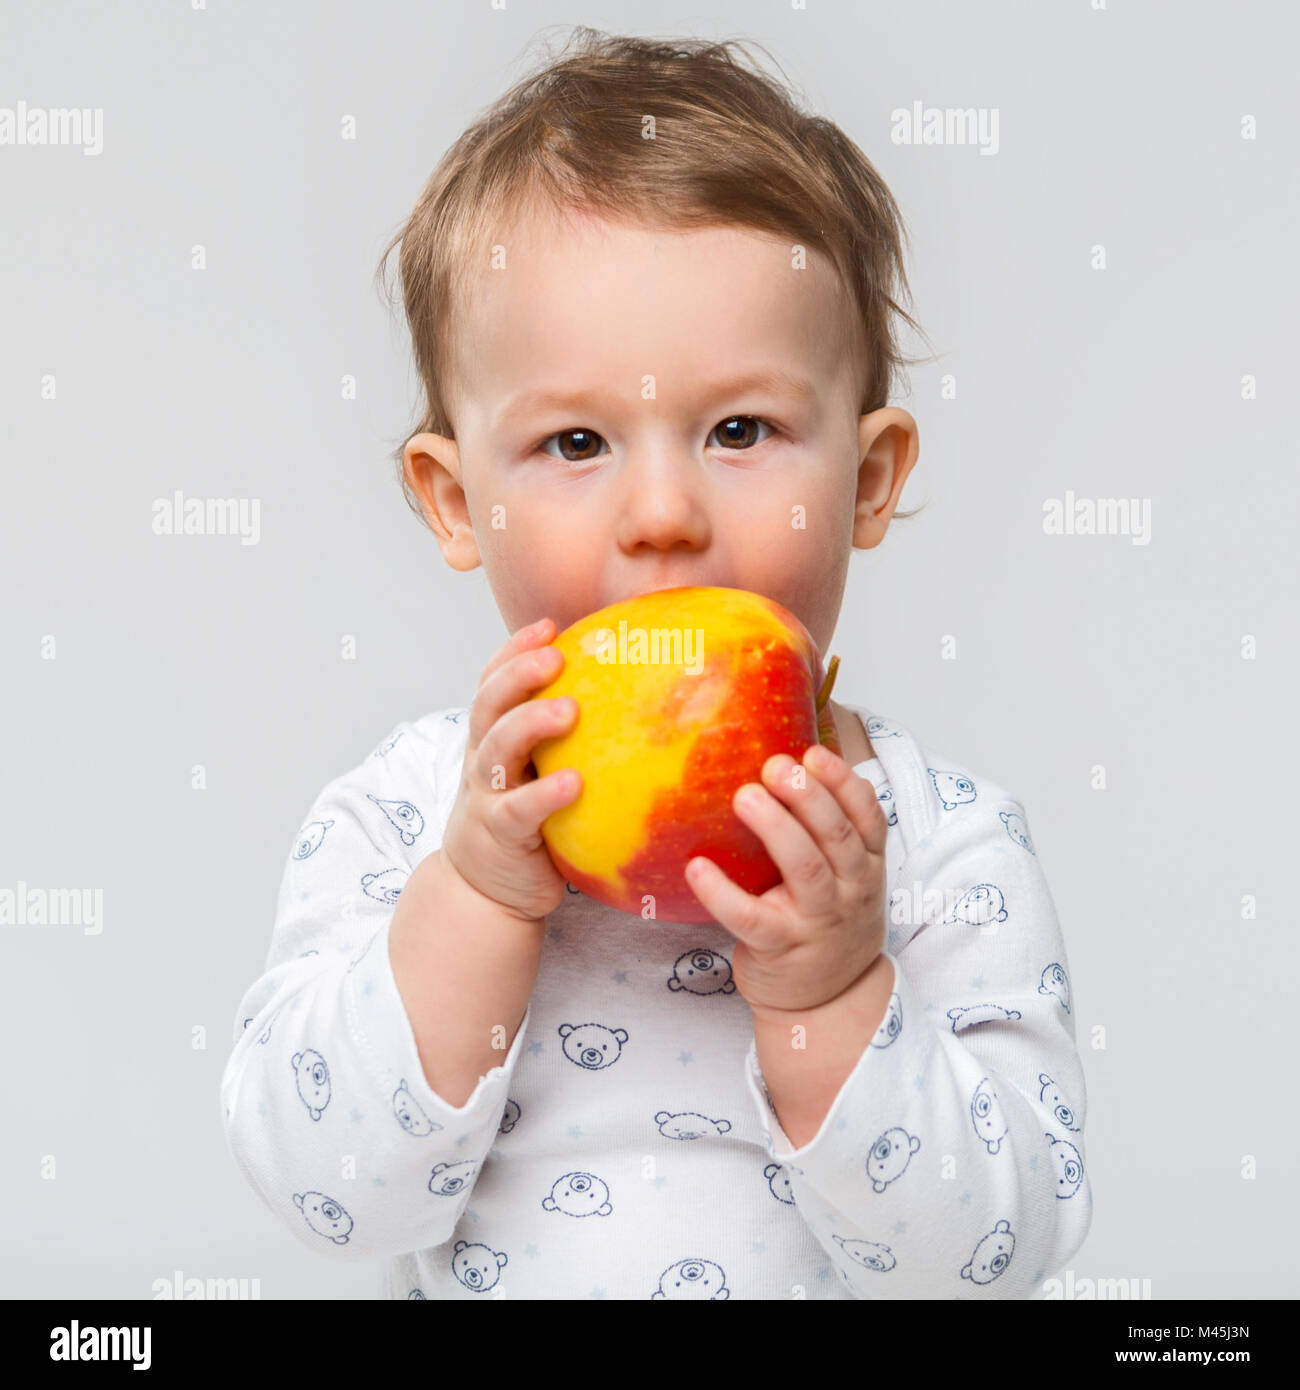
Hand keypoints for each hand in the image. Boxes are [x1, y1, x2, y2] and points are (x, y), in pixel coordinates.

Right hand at [439, 616, 582, 922]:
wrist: (487, 890)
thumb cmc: (527, 823)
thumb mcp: (538, 774)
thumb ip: (570, 742)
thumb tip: (641, 704)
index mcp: (492, 738)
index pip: (493, 683)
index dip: (514, 651)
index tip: (548, 625)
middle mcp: (483, 760)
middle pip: (489, 705)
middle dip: (518, 673)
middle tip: (556, 654)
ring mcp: (485, 796)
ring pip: (497, 750)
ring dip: (529, 723)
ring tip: (568, 710)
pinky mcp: (499, 834)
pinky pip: (519, 810)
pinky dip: (544, 794)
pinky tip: (574, 783)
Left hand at [684, 744, 888, 1013]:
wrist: (827, 1000)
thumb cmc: (826, 921)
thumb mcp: (847, 876)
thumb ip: (831, 830)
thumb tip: (789, 762)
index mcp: (866, 864)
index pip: (867, 816)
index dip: (843, 782)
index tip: (813, 752)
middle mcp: (850, 889)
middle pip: (836, 835)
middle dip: (808, 795)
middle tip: (775, 765)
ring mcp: (817, 921)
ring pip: (804, 869)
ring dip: (776, 828)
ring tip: (745, 796)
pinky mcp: (780, 947)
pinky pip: (750, 917)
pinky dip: (721, 892)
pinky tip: (696, 868)